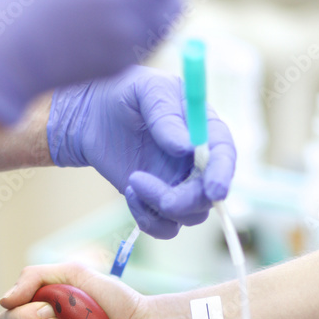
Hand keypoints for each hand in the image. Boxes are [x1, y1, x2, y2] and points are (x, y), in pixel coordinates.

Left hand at [47, 67, 235, 237]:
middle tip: (141, 182)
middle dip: (183, 200)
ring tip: (132, 179)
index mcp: (205, 130)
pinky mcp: (159, 203)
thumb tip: (186, 147)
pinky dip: (148, 219)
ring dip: (159, 206)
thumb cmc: (125, 95)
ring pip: (190, 216)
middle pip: (209, 195)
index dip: (224, 174)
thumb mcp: (145, 90)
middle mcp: (199, 162)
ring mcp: (181, 185)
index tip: (214, 190)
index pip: (225, 155)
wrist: (93, 117)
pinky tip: (130, 193)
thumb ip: (166, 114)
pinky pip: (166, 228)